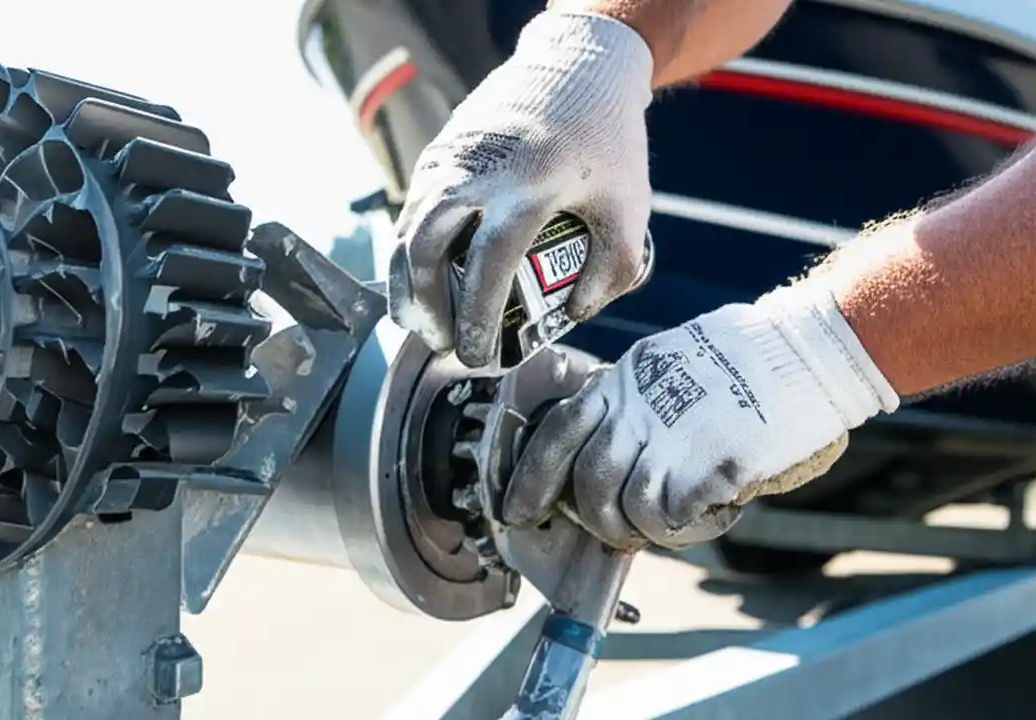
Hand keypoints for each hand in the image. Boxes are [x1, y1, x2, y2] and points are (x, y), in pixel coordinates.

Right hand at [388, 11, 654, 366]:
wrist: (576, 65)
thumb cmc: (606, 139)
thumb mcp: (629, 205)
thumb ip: (613, 268)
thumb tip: (574, 312)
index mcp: (527, 188)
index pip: (487, 266)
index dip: (475, 318)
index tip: (476, 356)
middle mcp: (476, 173)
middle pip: (425, 253)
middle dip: (428, 311)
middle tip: (443, 344)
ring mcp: (448, 161)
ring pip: (406, 234)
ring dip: (407, 287)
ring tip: (423, 325)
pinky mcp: (436, 153)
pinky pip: (410, 213)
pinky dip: (408, 255)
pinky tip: (422, 283)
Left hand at [504, 283, 900, 549]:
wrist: (811, 347)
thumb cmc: (747, 354)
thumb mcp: (669, 359)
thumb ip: (634, 399)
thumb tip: (611, 445)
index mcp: (623, 379)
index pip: (557, 430)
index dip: (531, 478)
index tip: (520, 507)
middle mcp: (638, 406)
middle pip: (585, 480)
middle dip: (590, 518)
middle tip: (610, 530)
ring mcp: (674, 435)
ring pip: (623, 505)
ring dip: (638, 528)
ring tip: (664, 522)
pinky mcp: (713, 462)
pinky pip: (673, 515)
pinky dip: (683, 526)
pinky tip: (706, 511)